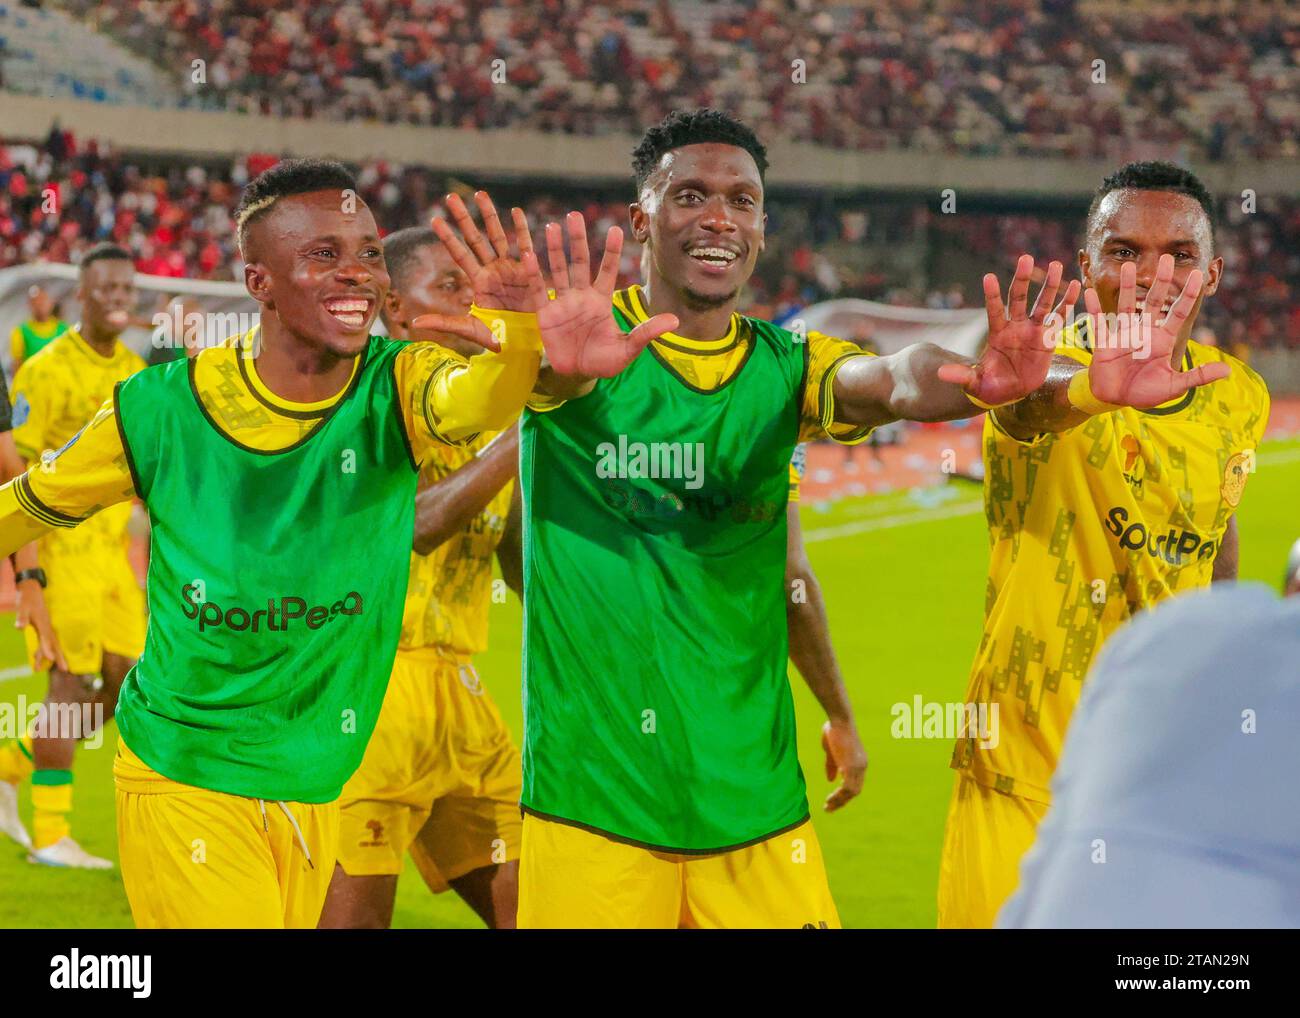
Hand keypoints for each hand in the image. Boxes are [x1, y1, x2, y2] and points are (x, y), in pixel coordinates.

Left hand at [15, 580, 66, 672]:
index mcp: (43, 623)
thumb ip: (21, 617)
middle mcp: (46, 627)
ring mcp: (45, 627)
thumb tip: (19, 628)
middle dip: (59, 657)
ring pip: (50, 644)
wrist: (31, 588)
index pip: (46, 638)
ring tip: (39, 670)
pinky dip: (44, 650)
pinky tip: (38, 656)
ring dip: (48, 656)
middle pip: (54, 644)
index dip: (48, 649)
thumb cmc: (26, 598)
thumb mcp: (22, 607)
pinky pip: (45, 641)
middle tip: (65, 670)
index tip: (50, 659)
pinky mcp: (42, 626)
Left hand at [413, 192, 547, 351]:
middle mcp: (492, 270)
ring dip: (489, 214)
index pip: (459, 254)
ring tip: (480, 193)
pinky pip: (524, 247)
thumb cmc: (498, 338)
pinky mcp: (528, 272)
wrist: (525, 343)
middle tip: (450, 197)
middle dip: (463, 217)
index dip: (447, 237)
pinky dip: (521, 229)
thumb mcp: (469, 330)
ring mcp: (510, 268)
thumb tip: (415, 322)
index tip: (434, 219)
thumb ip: (444, 323)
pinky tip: (516, 212)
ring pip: (497, 236)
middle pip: (475, 238)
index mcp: (478, 281)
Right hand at [537, 212, 677, 379]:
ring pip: (558, 270)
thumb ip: (647, 332)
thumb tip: (675, 322)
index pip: (607, 270)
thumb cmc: (604, 361)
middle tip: (575, 215)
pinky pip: (538, 291)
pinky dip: (533, 274)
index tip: (616, 229)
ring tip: (552, 226)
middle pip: (579, 262)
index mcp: (601, 301)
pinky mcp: (545, 314)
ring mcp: (562, 303)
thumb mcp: (629, 348)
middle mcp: (581, 296)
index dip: (611, 251)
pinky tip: (528, 255)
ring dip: (555, 249)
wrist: (578, 375)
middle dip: (577, 239)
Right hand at [821, 719, 867, 811]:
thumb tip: (831, 780)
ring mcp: (858, 767)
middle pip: (855, 791)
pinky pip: (847, 788)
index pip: (855, 784)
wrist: (840, 720)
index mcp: (859, 762)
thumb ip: (832, 766)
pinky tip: (830, 799)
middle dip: (841, 801)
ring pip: (852, 792)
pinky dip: (839, 795)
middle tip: (828, 808)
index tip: (832, 801)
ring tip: (827, 806)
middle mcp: (862, 766)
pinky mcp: (851, 766)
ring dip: (839, 801)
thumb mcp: (831, 751)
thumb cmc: (834, 730)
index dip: (844, 794)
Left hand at [937, 255, 1079, 405]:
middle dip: (1022, 279)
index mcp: (997, 333)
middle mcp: (1015, 327)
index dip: (992, 295)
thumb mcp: (974, 382)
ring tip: (1055, 265)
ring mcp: (1032, 330)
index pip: (994, 310)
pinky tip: (1075, 286)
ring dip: (1049, 285)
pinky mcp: (1048, 338)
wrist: (1010, 392)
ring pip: (1042, 304)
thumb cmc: (989, 385)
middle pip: (1019, 298)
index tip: (988, 277)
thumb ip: (961, 375)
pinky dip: (1067, 303)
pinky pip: (1059, 317)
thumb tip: (941, 373)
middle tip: (1025, 258)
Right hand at [1083, 255, 1228, 407]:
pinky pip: (1098, 323)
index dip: (1188, 294)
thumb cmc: (1145, 392)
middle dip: (1159, 281)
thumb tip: (1228, 370)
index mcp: (1162, 340)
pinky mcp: (1104, 344)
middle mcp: (1143, 332)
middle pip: (1153, 301)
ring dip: (1125, 287)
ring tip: (1127, 266)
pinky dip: (1093, 309)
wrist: (1115, 400)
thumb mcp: (1174, 386)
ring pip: (1125, 306)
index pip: (1178, 312)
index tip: (1198, 274)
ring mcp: (1123, 335)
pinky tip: (1089, 292)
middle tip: (1164, 259)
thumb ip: (1198, 376)